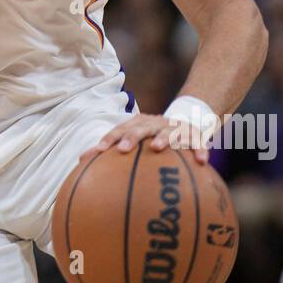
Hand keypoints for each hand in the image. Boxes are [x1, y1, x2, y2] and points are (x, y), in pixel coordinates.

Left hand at [79, 113, 209, 164]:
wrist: (186, 120)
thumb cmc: (152, 136)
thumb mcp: (134, 140)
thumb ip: (111, 150)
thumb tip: (80, 161)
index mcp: (139, 125)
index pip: (120, 129)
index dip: (109, 138)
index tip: (98, 151)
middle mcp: (155, 124)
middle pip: (141, 127)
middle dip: (131, 136)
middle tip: (123, 149)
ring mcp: (175, 128)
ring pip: (169, 131)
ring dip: (163, 138)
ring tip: (157, 148)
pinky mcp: (195, 135)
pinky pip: (199, 143)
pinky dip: (200, 150)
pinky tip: (202, 162)